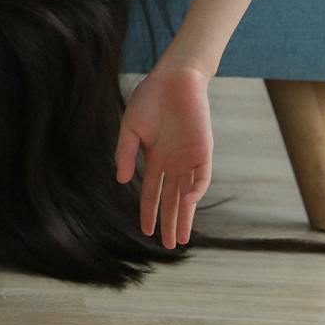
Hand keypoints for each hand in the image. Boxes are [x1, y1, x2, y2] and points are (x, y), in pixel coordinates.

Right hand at [115, 62, 212, 247]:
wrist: (174, 78)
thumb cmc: (150, 98)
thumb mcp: (130, 127)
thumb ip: (125, 153)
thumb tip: (121, 181)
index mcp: (155, 158)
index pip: (152, 192)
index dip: (149, 212)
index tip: (146, 231)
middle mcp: (173, 163)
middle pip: (172, 200)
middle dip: (170, 223)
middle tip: (169, 246)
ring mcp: (189, 159)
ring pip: (187, 195)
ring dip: (184, 216)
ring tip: (181, 237)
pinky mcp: (203, 151)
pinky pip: (201, 177)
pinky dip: (195, 191)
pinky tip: (187, 203)